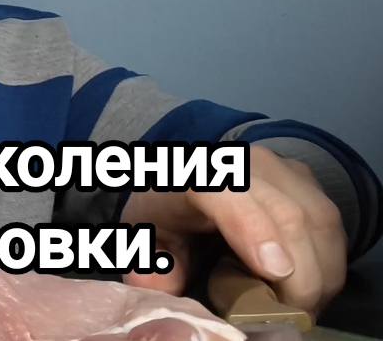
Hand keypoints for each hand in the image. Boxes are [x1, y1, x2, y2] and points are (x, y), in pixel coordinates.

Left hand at [120, 145, 347, 315]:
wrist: (185, 175)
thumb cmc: (166, 211)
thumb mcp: (146, 237)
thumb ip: (150, 264)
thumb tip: (160, 287)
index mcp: (193, 174)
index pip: (225, 192)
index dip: (254, 230)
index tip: (275, 272)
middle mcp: (242, 162)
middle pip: (286, 214)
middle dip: (299, 274)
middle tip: (290, 316)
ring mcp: (278, 167)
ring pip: (319, 220)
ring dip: (321, 271)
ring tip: (302, 306)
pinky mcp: (305, 180)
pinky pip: (332, 223)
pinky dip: (329, 260)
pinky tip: (312, 285)